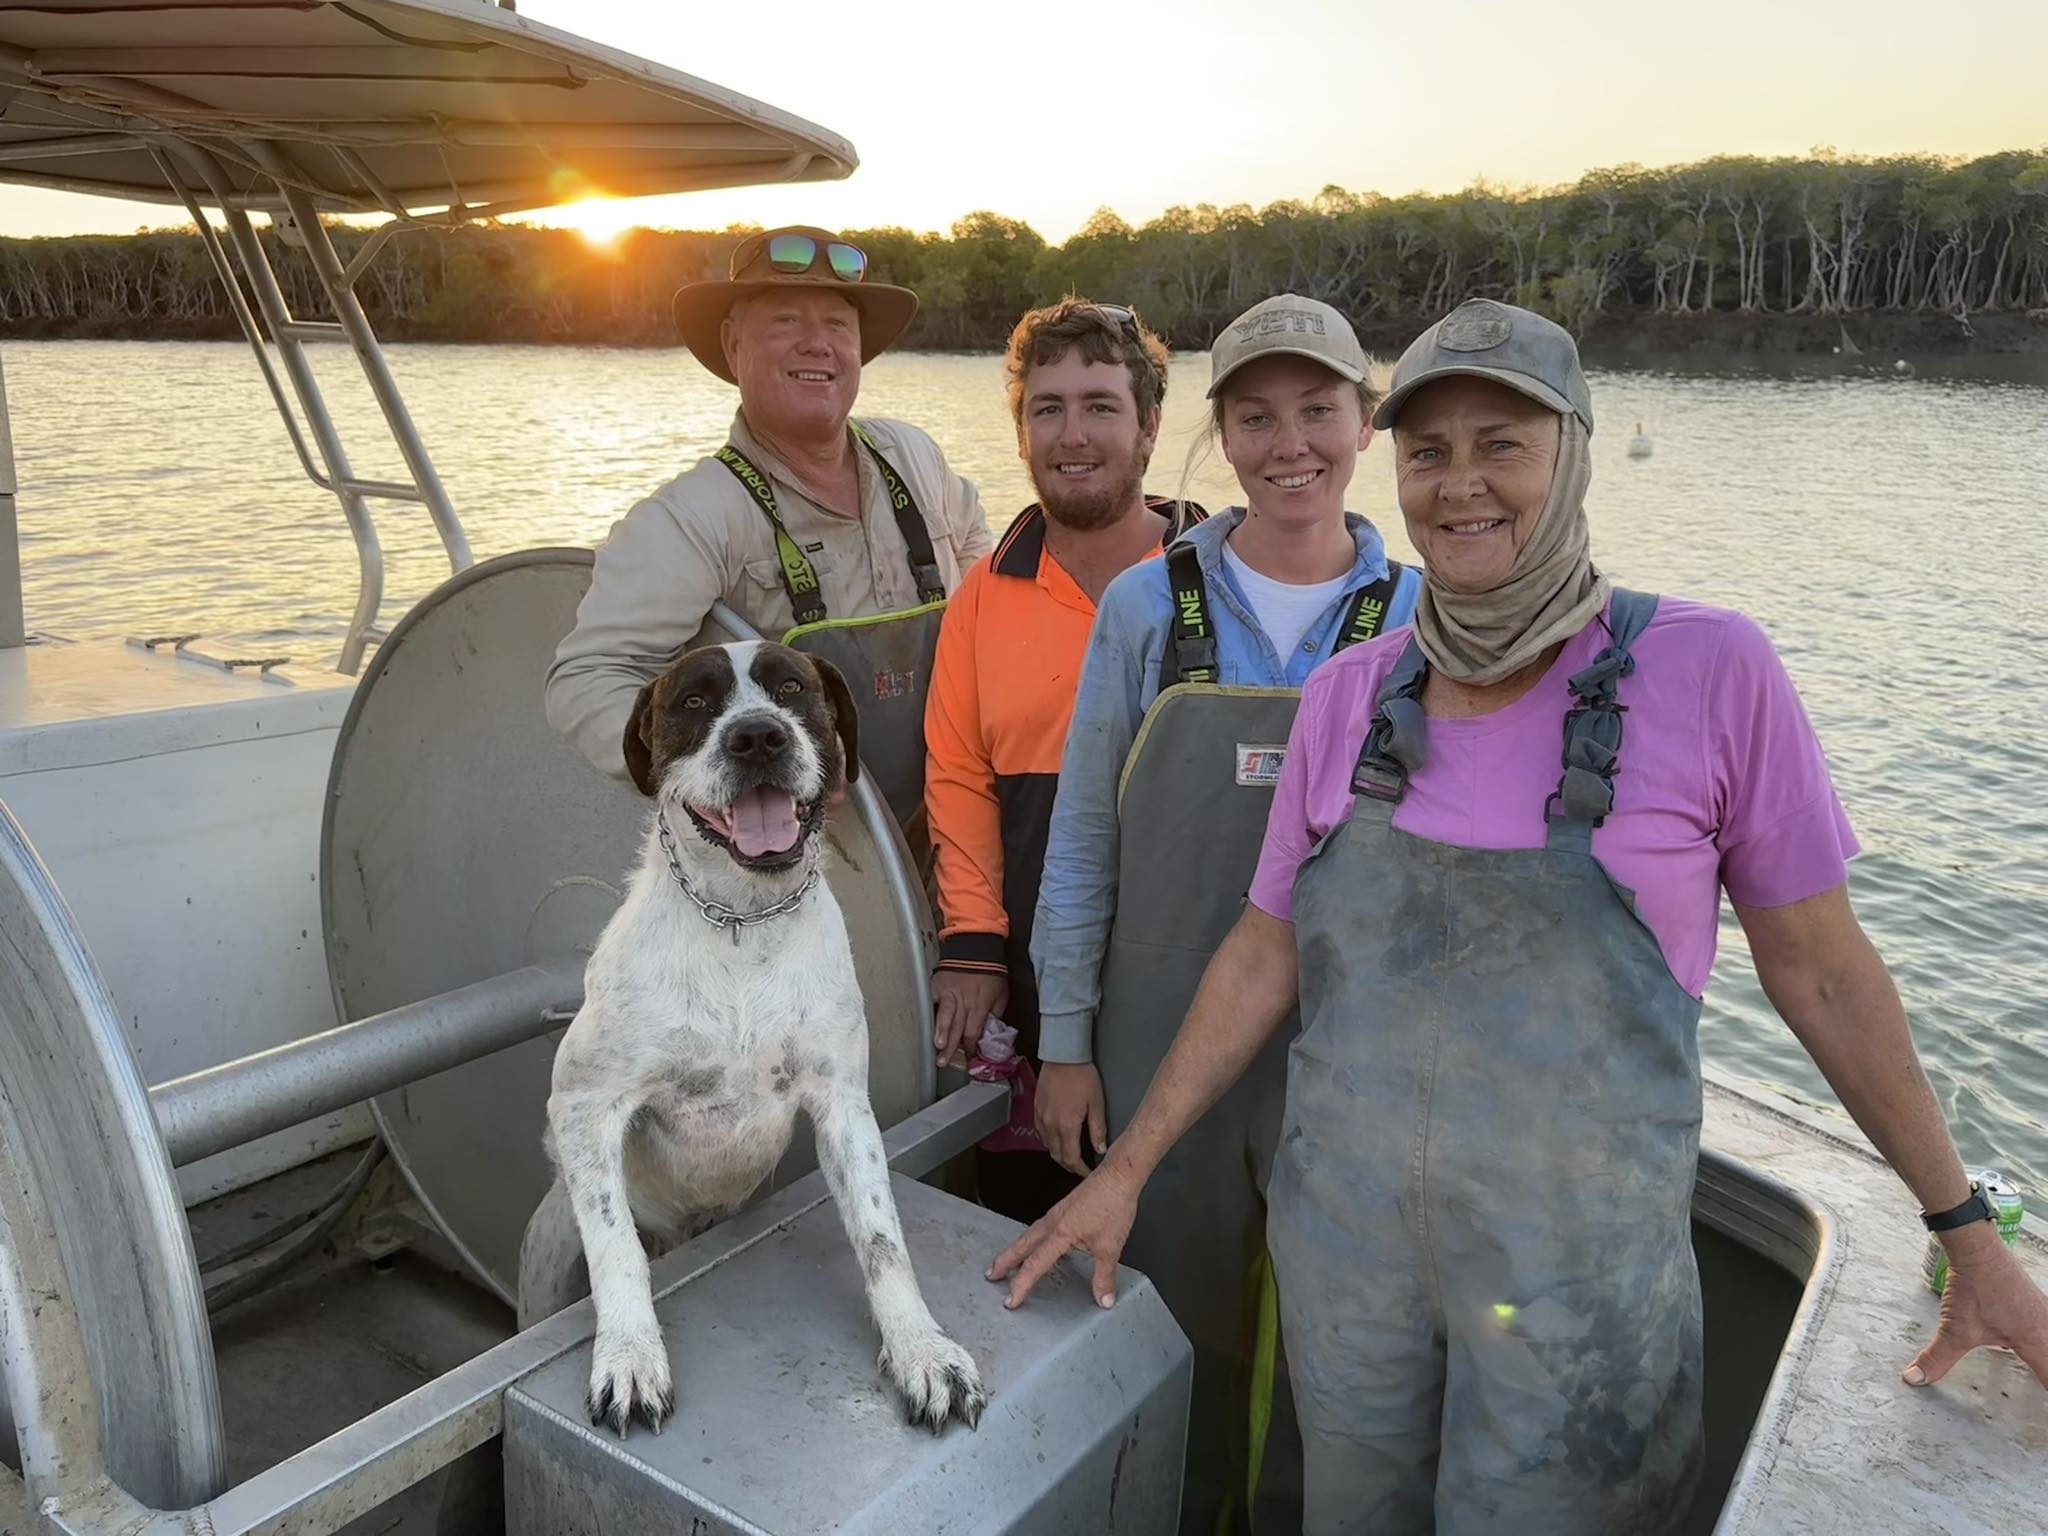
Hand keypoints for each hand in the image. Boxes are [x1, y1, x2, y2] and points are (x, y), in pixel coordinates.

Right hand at [932, 969, 1005, 1066]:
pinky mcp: (938, 986)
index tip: (967, 1055)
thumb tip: (987, 1031)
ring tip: (936, 1045)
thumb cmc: (991, 972)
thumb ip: (993, 1014)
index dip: (969, 1046)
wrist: (976, 948)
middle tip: (943, 1061)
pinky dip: (928, 1013)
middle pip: (957, 1028)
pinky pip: (932, 1002)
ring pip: (944, 1017)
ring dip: (940, 1032)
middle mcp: (963, 1001)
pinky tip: (923, 1024)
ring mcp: (948, 993)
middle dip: (950, 1047)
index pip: (973, 1031)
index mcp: (980, 1005)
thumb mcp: (1001, 994)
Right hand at [987, 1159, 1141, 1309]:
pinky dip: (1032, 1238)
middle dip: (1005, 1262)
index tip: (1011, 1300)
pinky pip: (1040, 1226)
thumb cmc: (1112, 1203)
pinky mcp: (1065, 1207)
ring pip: (1029, 1234)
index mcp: (1060, 1233)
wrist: (1119, 1175)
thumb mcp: (1111, 1246)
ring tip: (1008, 1260)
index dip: (1021, 1284)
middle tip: (991, 1274)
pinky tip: (1039, 1241)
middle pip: (1022, 1245)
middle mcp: (1053, 1222)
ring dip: (1016, 1249)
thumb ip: (1104, 1276)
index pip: (1035, 1265)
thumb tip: (1104, 1299)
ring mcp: (1057, 1213)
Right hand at [1035, 1062, 1105, 1176]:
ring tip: (1071, 1154)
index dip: (1080, 1169)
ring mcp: (1040, 1117)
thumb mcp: (1097, 1102)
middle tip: (1081, 1167)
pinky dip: (1050, 1141)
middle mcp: (1050, 1125)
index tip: (1088, 1173)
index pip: (1071, 1158)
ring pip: (1047, 1146)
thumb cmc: (1082, 1075)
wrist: (1063, 1056)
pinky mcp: (1036, 1109)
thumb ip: (1098, 1129)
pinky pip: (1041, 1133)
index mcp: (1066, 1126)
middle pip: (1057, 1156)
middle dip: (1069, 1165)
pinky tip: (1058, 1138)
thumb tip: (1100, 1149)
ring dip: (1059, 1154)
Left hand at [1904, 1224, 2047, 1388]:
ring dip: (2045, 1360)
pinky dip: (2043, 1342)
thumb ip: (1938, 1358)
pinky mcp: (2037, 1303)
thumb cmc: (1975, 1287)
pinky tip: (2035, 1343)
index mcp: (2036, 1342)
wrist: (1979, 1248)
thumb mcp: (1955, 1330)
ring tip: (2040, 1373)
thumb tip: (1915, 1378)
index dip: (2047, 1397)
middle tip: (2039, 1390)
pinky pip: (2047, 1329)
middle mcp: (2047, 1329)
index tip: (2040, 1417)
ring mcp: (2045, 1314)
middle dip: (2047, 1377)